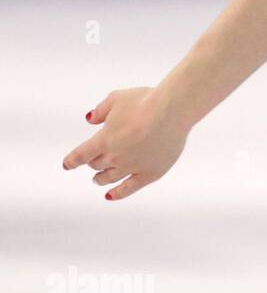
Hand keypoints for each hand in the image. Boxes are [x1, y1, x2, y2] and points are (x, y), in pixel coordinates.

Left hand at [62, 87, 189, 200]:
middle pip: (97, 165)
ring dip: (101, 179)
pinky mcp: (149, 173)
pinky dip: (117, 193)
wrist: (172, 110)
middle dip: (93, 163)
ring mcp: (132, 167)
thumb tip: (90, 119)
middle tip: (93, 162)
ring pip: (110, 178)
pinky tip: (110, 195)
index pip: (81, 155)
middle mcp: (114, 157)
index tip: (67, 164)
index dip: (72, 160)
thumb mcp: (117, 98)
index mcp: (103, 140)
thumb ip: (100, 110)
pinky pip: (129, 188)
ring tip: (98, 180)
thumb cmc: (145, 100)